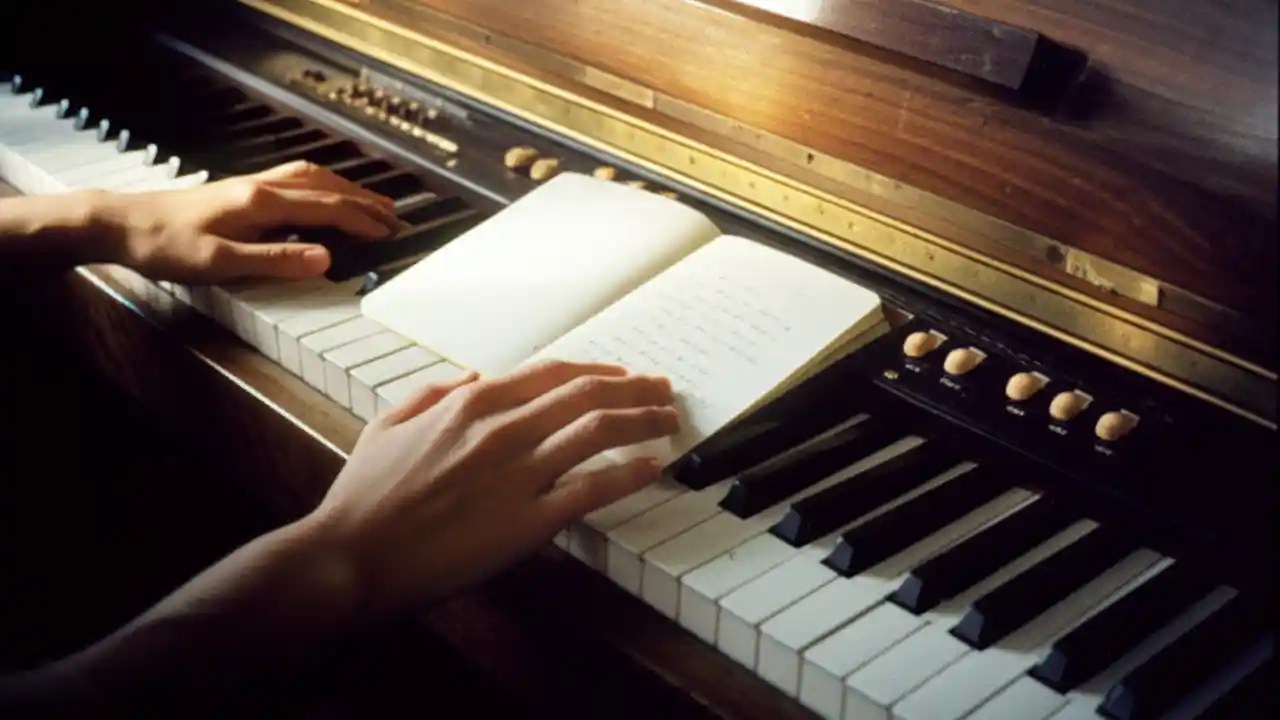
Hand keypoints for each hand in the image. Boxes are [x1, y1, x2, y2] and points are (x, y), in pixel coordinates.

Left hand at [94, 160, 403, 281]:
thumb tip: (327, 258)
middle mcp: (262, 188)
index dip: (363, 221)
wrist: (121, 224)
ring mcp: (251, 185)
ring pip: (312, 178)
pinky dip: (323, 185)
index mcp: (263, 204)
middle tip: (396, 217)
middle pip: (327, 187)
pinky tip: (324, 195)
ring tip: (372, 202)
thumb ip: (277, 260)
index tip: (392, 233)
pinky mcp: (241, 190)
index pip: (327, 209)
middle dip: (365, 201)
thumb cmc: (167, 246)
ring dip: (347, 189)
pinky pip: (295, 179)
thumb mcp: (222, 263)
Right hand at [306, 361, 679, 618]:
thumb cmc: (364, 498)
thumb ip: (432, 393)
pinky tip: (652, 468)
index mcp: (471, 404)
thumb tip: (469, 375)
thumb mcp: (388, 424)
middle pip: (586, 395)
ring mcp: (519, 474)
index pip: (551, 374)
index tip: (621, 374)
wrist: (353, 558)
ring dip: (643, 421)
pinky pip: (592, 490)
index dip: (596, 370)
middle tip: (663, 389)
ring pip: (598, 432)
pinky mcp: (528, 522)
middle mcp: (502, 430)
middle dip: (634, 388)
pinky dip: (629, 474)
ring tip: (669, 422)